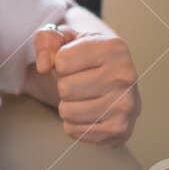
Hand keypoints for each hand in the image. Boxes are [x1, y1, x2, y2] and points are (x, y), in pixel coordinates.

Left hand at [33, 25, 140, 144]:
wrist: (115, 84)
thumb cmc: (86, 59)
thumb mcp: (65, 39)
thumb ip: (45, 39)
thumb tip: (43, 65)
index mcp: (114, 48)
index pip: (61, 62)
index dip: (59, 64)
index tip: (73, 63)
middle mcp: (125, 76)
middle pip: (65, 88)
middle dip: (63, 86)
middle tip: (78, 82)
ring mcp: (125, 105)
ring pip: (67, 111)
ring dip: (67, 106)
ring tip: (83, 97)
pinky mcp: (118, 129)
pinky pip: (74, 130)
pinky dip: (74, 123)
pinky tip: (88, 112)